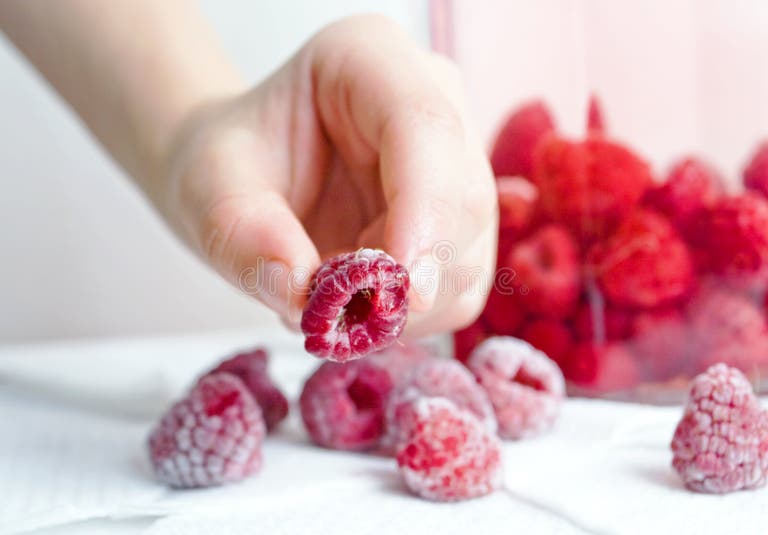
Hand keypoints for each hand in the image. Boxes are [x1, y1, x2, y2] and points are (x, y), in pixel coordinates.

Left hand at [155, 15, 496, 334]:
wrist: (248, 178)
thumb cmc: (232, 165)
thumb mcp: (209, 191)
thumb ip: (244, 237)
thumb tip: (301, 291)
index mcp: (368, 58)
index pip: (424, 124)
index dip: (423, 209)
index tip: (396, 286)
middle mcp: (431, 101)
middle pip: (462, 195)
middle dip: (410, 272)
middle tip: (341, 314)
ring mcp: (454, 164)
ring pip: (470, 251)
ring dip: (406, 301)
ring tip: (334, 297)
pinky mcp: (458, 223)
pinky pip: (459, 286)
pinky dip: (412, 314)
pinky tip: (361, 299)